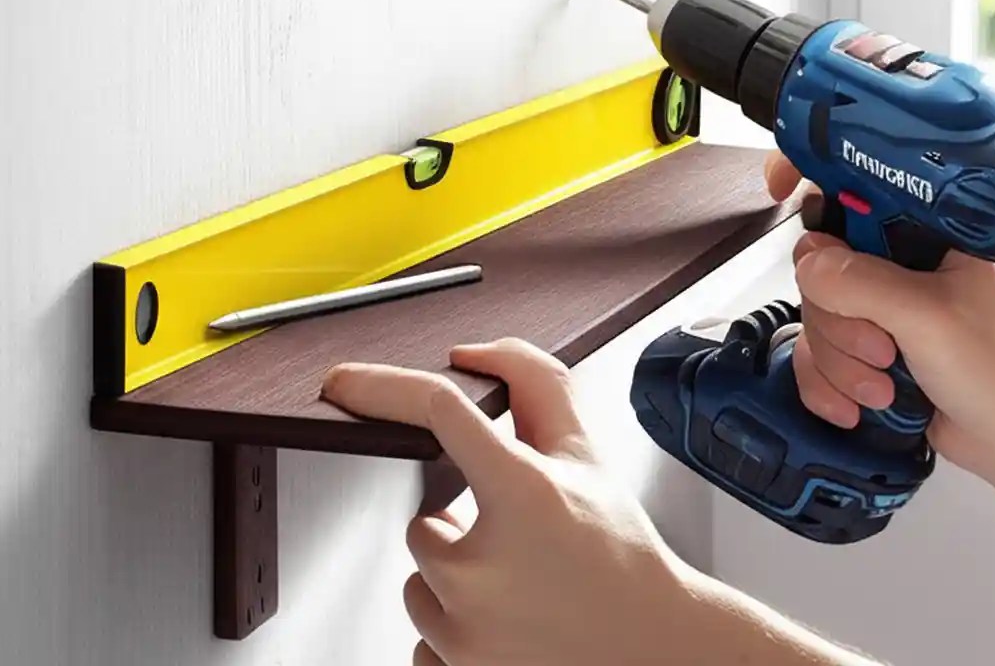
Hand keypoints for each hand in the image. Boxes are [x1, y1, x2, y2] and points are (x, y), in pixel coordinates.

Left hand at [321, 339, 858, 664]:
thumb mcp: (588, 458)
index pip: (435, 412)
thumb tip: (473, 357)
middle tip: (520, 546)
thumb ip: (537, 387)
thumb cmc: (621, 556)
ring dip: (455, 581)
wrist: (653, 647)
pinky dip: (457, 629)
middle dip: (461, 529)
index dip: (380, 387)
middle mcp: (485, 564)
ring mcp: (466, 628)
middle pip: (424, 521)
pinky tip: (508, 624)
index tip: (342, 384)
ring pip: (419, 580)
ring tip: (518, 586)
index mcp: (525, 494)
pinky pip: (423, 636)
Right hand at [764, 152, 994, 469]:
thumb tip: (810, 266)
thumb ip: (864, 284)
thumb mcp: (930, 318)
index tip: (778, 191)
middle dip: (839, 322)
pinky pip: (811, 355)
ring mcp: (876, 308)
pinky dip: (827, 385)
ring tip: (884, 386)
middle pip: (819, 268)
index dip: (813, 179)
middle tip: (883, 348)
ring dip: (839, 362)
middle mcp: (895, 265)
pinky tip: (858, 404)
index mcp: (923, 234)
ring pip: (812, 316)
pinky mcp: (860, 348)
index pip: (857, 188)